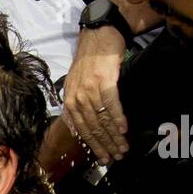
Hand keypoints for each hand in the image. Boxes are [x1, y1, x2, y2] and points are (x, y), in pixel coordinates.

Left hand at [61, 25, 128, 162]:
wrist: (98, 34)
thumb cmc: (89, 60)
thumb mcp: (75, 84)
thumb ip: (75, 106)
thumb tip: (77, 128)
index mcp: (69, 101)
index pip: (81, 129)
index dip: (94, 145)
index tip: (104, 158)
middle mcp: (76, 97)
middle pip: (92, 128)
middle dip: (105, 145)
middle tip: (117, 157)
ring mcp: (89, 89)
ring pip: (102, 119)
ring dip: (114, 136)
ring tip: (124, 147)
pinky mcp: (104, 80)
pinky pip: (111, 104)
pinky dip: (118, 118)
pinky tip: (124, 129)